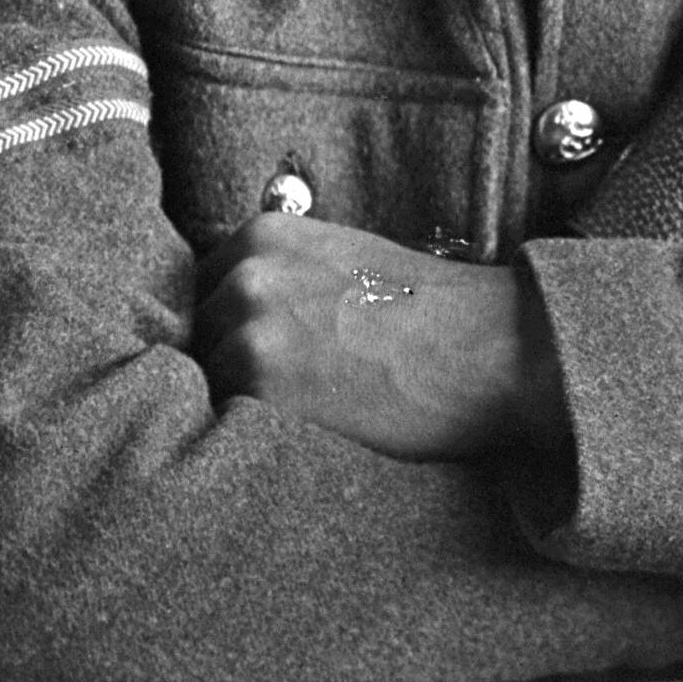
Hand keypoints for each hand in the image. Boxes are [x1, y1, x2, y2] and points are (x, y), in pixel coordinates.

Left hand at [190, 212, 566, 461]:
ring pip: (203, 385)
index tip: (241, 355)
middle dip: (222, 367)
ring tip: (283, 424)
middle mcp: (246, 278)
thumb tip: (230, 319)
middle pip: (194, 337)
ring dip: (231, 407)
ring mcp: (248, 335)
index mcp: (262, 238)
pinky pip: (222, 427)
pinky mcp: (262, 394)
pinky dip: (244, 439)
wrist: (488, 349)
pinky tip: (286, 443)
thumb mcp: (342, 261)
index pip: (198, 292)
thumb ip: (279, 279)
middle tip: (271, 398)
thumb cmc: (429, 312)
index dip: (218, 330)